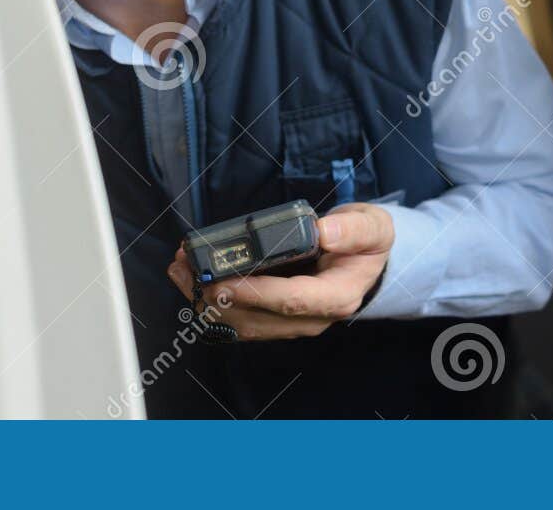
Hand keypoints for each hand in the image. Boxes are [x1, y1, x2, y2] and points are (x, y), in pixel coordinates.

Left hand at [167, 203, 393, 339]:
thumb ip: (353, 230)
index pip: (293, 301)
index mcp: (336, 298)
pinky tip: (190, 280)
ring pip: (242, 324)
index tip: (224, 281)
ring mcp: (290, 324)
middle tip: (186, 268)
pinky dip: (211, 303)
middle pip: (258, 319)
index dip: (256, 293)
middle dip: (217, 296)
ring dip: (206, 301)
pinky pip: (239, 320)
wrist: (363, 262)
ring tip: (180, 270)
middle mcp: (311, 319)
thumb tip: (324, 232)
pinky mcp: (274, 320)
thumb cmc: (366, 243)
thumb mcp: (372, 228)